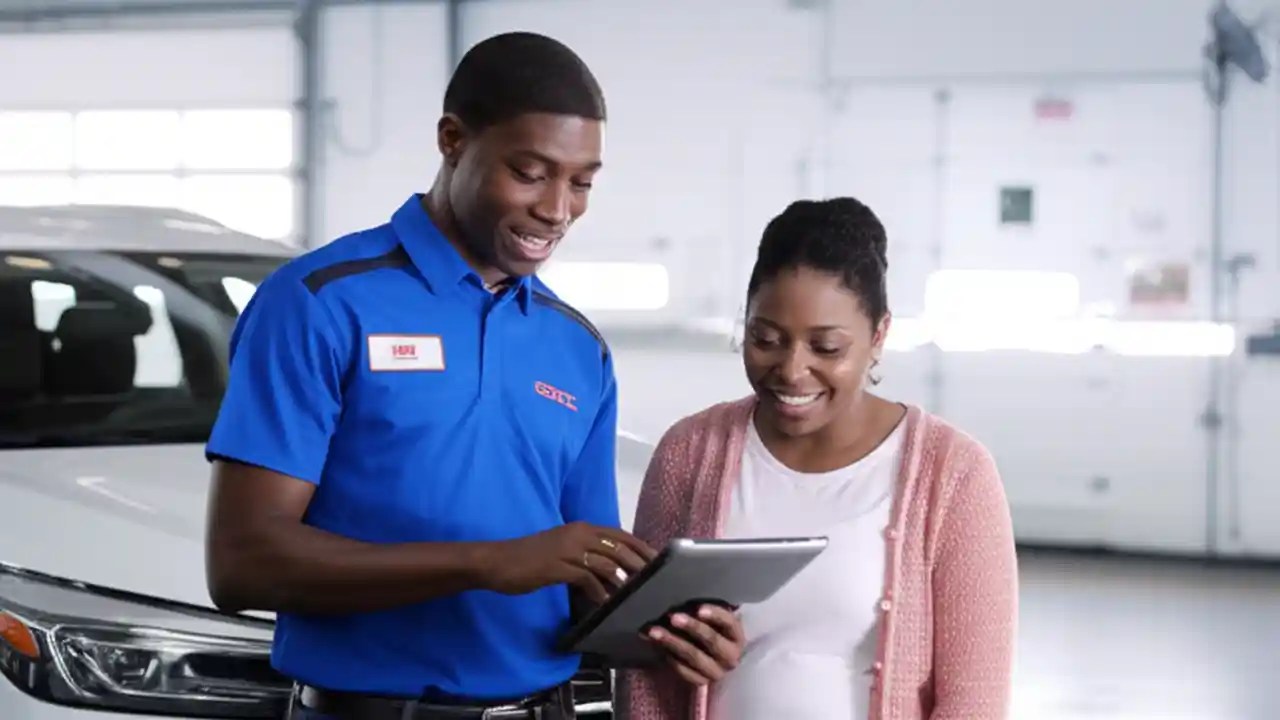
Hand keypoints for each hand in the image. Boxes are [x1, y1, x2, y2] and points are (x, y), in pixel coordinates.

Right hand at [478, 522, 655, 602]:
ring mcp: (567, 550)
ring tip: (633, 594)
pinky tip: (604, 602)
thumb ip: (585, 553)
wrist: (498, 561)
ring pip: (606, 563)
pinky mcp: (557, 567)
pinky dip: (599, 591)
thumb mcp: (562, 548)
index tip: (656, 560)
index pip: (620, 534)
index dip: (640, 547)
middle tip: (652, 581)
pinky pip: (587, 578)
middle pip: (618, 548)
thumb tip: (611, 567)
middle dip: (638, 564)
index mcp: (581, 528)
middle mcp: (578, 534)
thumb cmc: (530, 557)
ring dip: (621, 580)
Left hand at [645, 604, 744, 685]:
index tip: (699, 608)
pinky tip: (656, 645)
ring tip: (655, 631)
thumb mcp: (711, 618)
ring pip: (694, 656)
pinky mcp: (700, 682)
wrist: (708, 657)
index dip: (715, 615)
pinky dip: (669, 656)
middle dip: (692, 627)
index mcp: (736, 636)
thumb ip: (703, 609)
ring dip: (673, 642)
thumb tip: (685, 596)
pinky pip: (684, 670)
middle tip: (673, 617)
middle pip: (712, 640)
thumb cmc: (708, 628)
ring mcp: (716, 672)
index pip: (729, 623)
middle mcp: (731, 657)